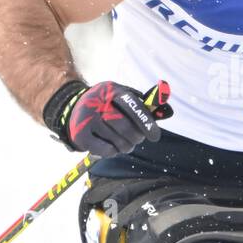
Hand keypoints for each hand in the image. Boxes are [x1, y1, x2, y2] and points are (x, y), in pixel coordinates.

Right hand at [43, 79, 171, 155]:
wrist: (73, 109)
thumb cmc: (107, 106)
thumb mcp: (122, 98)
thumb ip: (145, 104)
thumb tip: (169, 112)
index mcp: (112, 90)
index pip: (132, 105)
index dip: (146, 122)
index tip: (154, 136)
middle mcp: (97, 103)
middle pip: (124, 126)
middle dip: (136, 137)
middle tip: (138, 140)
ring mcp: (87, 119)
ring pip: (117, 140)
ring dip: (126, 146)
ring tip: (126, 144)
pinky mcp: (81, 135)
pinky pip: (106, 150)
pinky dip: (114, 152)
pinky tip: (113, 147)